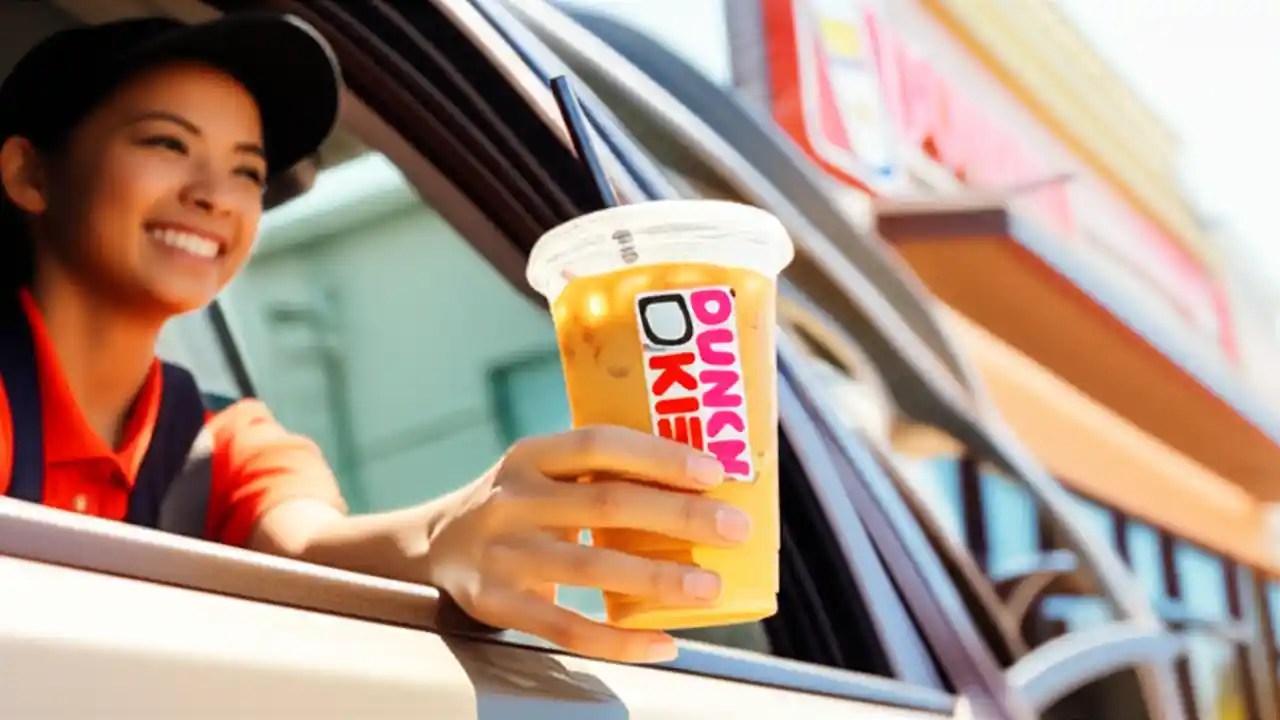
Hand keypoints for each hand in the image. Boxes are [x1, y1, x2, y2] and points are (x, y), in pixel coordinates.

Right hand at [421, 425, 751, 662]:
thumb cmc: (519, 506)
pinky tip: (664, 643)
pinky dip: (620, 640)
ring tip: (708, 588)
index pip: (598, 444)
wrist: (434, 547)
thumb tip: (704, 490)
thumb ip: (599, 476)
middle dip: (678, 515)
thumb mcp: (542, 474)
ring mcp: (501, 554)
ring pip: (590, 567)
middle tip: (733, 528)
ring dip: (657, 580)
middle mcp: (511, 499)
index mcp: (529, 455)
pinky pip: (566, 628)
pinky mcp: (496, 604)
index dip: (657, 455)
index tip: (714, 470)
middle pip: (606, 504)